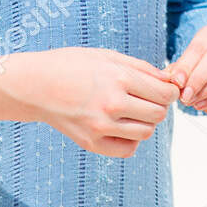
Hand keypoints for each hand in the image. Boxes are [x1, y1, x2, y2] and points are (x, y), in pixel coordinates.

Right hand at [6, 46, 179, 156]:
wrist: (35, 86)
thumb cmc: (72, 65)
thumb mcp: (108, 56)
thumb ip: (142, 68)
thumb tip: (169, 80)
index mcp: (118, 79)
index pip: (164, 93)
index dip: (171, 91)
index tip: (166, 89)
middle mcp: (111, 105)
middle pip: (158, 114)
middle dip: (159, 106)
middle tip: (148, 99)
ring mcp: (100, 127)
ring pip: (146, 133)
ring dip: (145, 122)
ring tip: (132, 111)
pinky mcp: (91, 143)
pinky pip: (127, 149)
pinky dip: (131, 139)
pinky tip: (121, 126)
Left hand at [166, 24, 206, 117]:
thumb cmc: (202, 74)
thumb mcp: (187, 70)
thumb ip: (177, 72)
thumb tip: (168, 78)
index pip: (202, 44)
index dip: (187, 63)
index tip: (176, 81)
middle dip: (199, 77)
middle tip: (184, 95)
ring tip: (192, 101)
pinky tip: (203, 105)